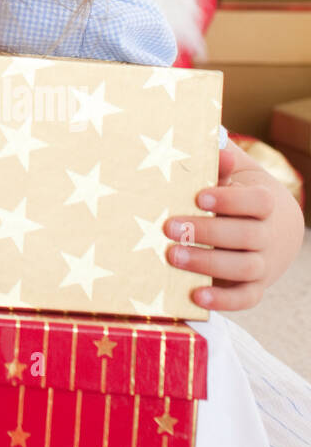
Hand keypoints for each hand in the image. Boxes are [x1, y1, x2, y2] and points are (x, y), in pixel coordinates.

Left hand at [163, 140, 304, 311]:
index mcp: (264, 203)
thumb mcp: (237, 175)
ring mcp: (263, 264)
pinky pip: (244, 299)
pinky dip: (223, 301)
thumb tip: (217, 145)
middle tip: (170, 227)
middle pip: (246, 235)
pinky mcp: (254, 288)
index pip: (256, 202)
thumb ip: (224, 163)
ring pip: (243, 268)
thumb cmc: (240, 195)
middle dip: (207, 232)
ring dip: (207, 263)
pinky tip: (195, 296)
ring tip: (172, 256)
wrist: (275, 230)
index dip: (230, 200)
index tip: (199, 196)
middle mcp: (267, 235)